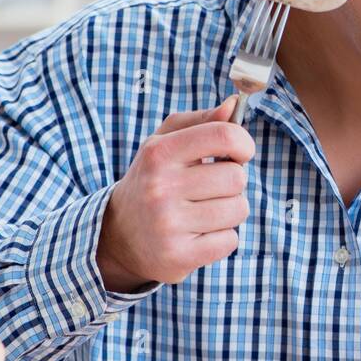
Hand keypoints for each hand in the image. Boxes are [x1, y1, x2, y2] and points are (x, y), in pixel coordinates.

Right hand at [96, 96, 255, 292]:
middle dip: (233, 183)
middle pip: (237, 177)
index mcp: (159, 153)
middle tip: (210, 189)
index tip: (240, 153)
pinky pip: (230, 240)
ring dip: (230, 211)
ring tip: (204, 211)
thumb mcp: (164, 143)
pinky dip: (222, 238)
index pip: (224, 136)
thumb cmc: (153, 181)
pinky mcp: (178, 256)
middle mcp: (161, 188)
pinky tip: (199, 234)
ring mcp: (168, 224)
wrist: (117, 235)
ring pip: (238, 209)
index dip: (243, 144)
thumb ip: (201, 121)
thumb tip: (234, 104)